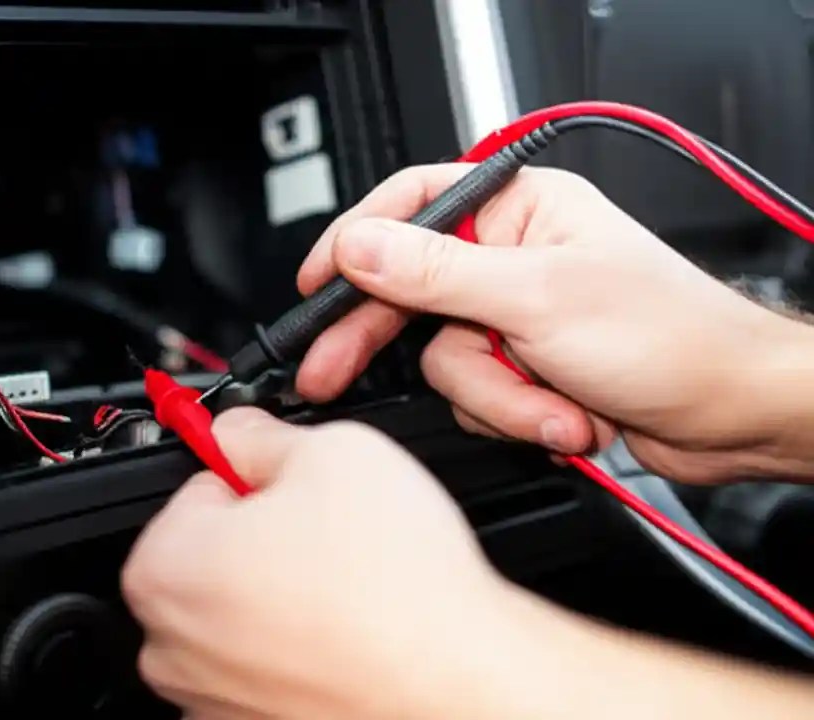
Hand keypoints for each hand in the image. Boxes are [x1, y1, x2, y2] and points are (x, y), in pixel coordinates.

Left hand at [122, 407, 519, 718]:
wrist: (459, 689)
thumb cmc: (398, 593)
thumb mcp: (333, 452)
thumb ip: (262, 435)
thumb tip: (239, 433)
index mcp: (164, 568)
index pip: (198, 489)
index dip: (259, 483)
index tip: (295, 494)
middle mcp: (170, 646)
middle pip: (210, 559)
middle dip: (264, 542)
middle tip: (331, 541)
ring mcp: (207, 700)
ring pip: (238, 620)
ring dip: (279, 602)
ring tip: (347, 594)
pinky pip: (263, 673)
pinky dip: (296, 657)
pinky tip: (345, 642)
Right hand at [296, 164, 813, 483]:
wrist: (732, 416)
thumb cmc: (672, 337)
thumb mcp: (537, 297)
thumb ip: (436, 272)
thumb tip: (360, 246)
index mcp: (520, 208)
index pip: (410, 206)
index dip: (354, 242)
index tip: (314, 283)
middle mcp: (511, 256)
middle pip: (409, 293)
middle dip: (393, 344)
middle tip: (329, 372)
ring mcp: (514, 316)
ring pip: (441, 360)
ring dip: (495, 395)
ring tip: (550, 399)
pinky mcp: (522, 367)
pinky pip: (473, 396)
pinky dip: (512, 414)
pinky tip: (560, 411)